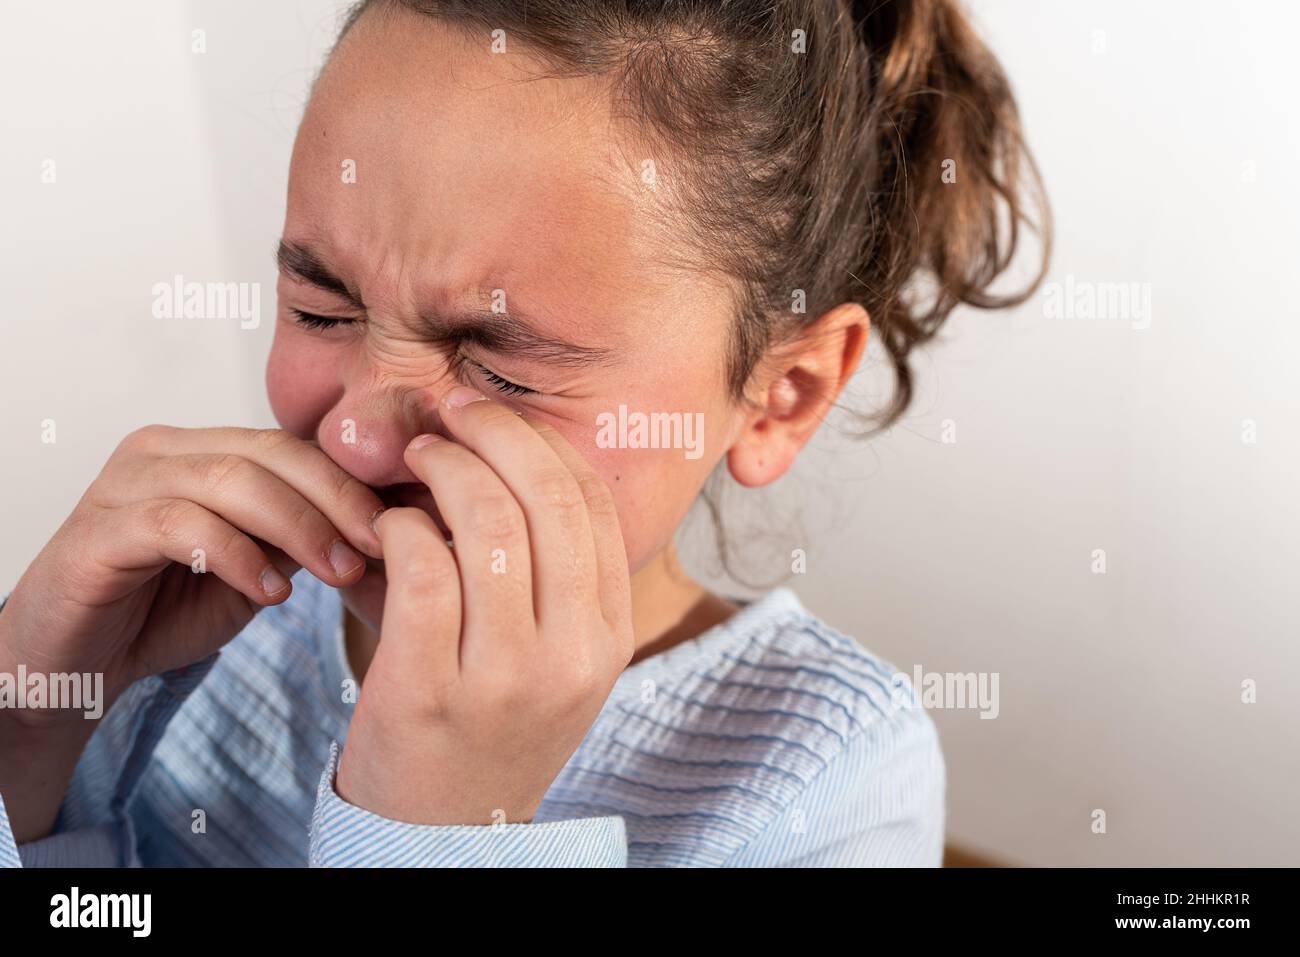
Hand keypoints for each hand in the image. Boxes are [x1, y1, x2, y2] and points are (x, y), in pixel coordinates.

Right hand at [0, 425, 383, 840]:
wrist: (77, 662)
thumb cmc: (164, 610)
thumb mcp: (256, 571)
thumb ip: (303, 541)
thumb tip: (384, 530)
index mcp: (204, 449)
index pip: (293, 447)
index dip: (351, 483)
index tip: (401, 526)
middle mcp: (163, 451)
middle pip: (269, 452)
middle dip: (334, 500)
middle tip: (375, 548)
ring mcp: (125, 483)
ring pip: (230, 480)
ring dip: (296, 527)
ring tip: (336, 573)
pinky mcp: (98, 529)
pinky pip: (179, 524)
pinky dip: (235, 555)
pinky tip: (270, 593)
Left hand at [335, 387, 634, 825]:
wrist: (444, 835)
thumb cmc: (491, 729)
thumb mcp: (556, 662)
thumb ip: (558, 578)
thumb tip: (518, 459)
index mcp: (607, 637)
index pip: (591, 504)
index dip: (541, 441)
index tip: (495, 415)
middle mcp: (570, 656)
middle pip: (545, 499)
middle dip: (492, 432)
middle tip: (451, 411)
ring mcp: (503, 677)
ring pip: (485, 525)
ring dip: (442, 469)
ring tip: (415, 459)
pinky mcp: (429, 691)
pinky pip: (421, 570)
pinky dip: (401, 528)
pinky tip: (389, 528)